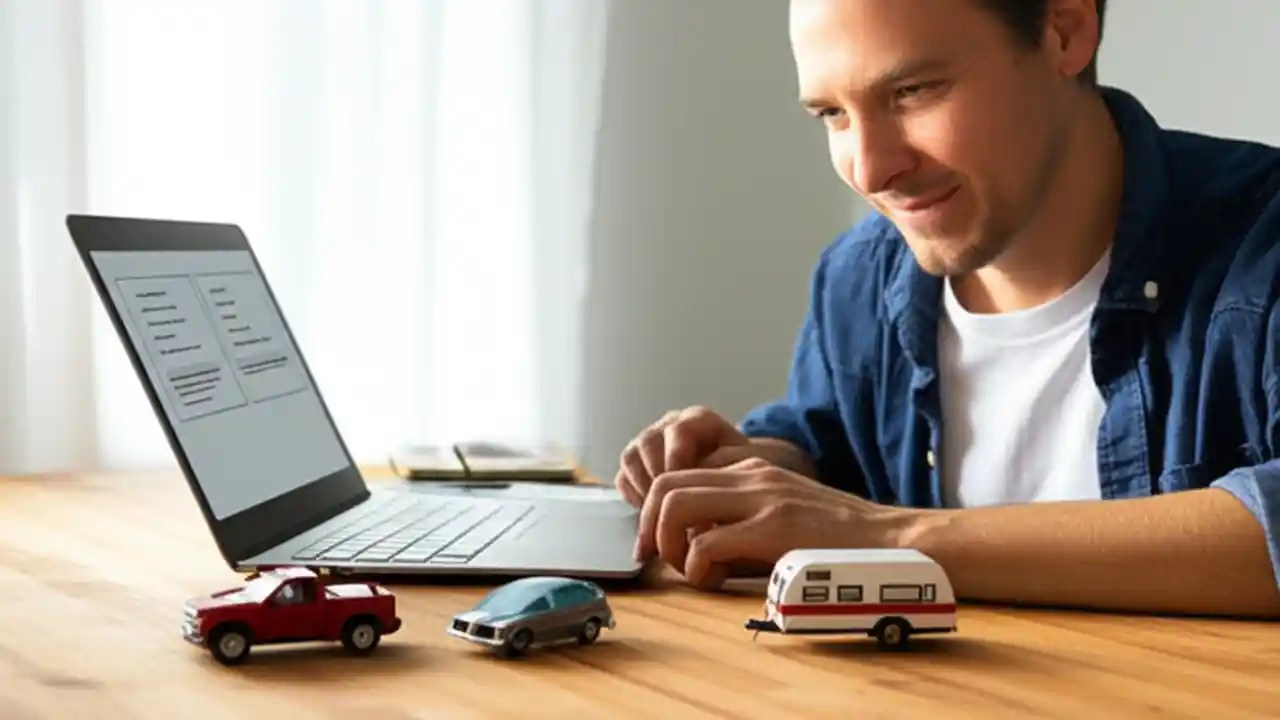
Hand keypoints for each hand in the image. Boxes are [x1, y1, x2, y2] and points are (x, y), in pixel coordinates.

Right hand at [614, 406, 755, 506]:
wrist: (737, 476)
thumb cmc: (744, 470)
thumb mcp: (749, 464)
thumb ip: (730, 471)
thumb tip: (703, 491)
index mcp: (697, 419)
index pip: (679, 430)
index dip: (679, 461)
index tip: (688, 491)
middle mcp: (669, 424)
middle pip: (648, 442)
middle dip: (659, 480)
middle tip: (671, 510)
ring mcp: (649, 442)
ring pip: (631, 458)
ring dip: (644, 489)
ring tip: (662, 516)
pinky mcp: (636, 463)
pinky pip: (623, 476)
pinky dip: (634, 497)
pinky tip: (654, 514)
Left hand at [634, 458, 919, 589]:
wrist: (890, 539)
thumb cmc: (835, 537)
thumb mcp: (780, 511)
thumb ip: (739, 516)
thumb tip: (693, 544)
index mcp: (750, 469)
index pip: (679, 474)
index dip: (658, 512)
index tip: (660, 545)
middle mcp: (750, 475)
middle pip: (665, 484)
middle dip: (648, 525)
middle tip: (657, 558)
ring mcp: (761, 498)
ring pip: (674, 504)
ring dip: (668, 543)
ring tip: (688, 569)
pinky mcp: (772, 528)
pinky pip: (705, 544)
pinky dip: (697, 569)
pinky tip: (716, 581)